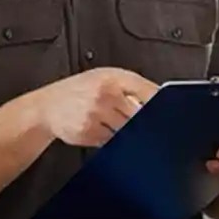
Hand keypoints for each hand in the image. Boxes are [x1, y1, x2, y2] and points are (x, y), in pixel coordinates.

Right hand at [35, 68, 156, 146]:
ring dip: (131, 133)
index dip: (163, 105)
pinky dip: (115, 141)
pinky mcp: (89, 133)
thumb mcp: (104, 78)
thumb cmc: (79, 90)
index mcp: (113, 77)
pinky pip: (112, 141)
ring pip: (127, 131)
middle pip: (140, 115)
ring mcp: (96, 114)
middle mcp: (105, 94)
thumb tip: (161, 101)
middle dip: (148, 124)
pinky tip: (108, 132)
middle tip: (156, 129)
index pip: (148, 92)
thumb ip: (131, 87)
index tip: (171, 114)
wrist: (48, 106)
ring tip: (122, 127)